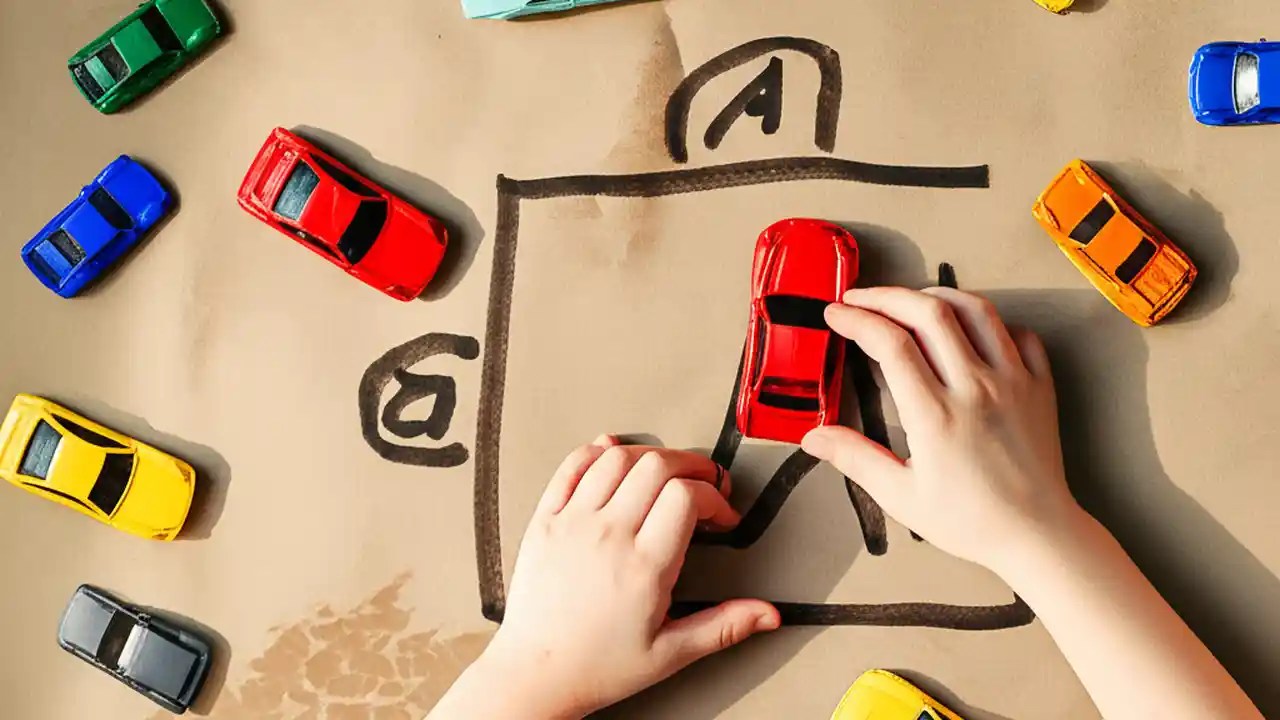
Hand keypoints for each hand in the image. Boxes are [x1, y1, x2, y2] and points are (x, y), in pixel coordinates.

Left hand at [431, 436, 779, 719]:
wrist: (535, 673)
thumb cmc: (595, 666)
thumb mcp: (670, 653)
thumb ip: (723, 627)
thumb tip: (766, 614)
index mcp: (643, 567)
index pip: (687, 496)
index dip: (716, 496)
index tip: (722, 514)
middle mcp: (607, 536)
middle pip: (657, 465)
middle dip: (693, 466)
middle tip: (705, 484)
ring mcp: (573, 523)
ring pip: (617, 457)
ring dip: (650, 455)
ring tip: (666, 472)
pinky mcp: (546, 519)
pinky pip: (571, 466)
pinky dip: (596, 452)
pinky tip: (614, 458)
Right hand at [802, 287, 1082, 574]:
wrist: (1038, 535)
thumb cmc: (970, 521)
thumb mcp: (901, 496)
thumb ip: (856, 458)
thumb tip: (812, 437)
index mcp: (935, 415)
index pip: (889, 343)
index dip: (857, 319)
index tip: (836, 314)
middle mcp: (975, 388)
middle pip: (928, 312)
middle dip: (886, 295)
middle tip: (860, 298)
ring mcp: (1013, 382)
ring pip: (975, 309)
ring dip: (935, 294)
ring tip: (909, 300)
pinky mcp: (1040, 386)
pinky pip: (1018, 333)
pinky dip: (991, 321)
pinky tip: (969, 330)